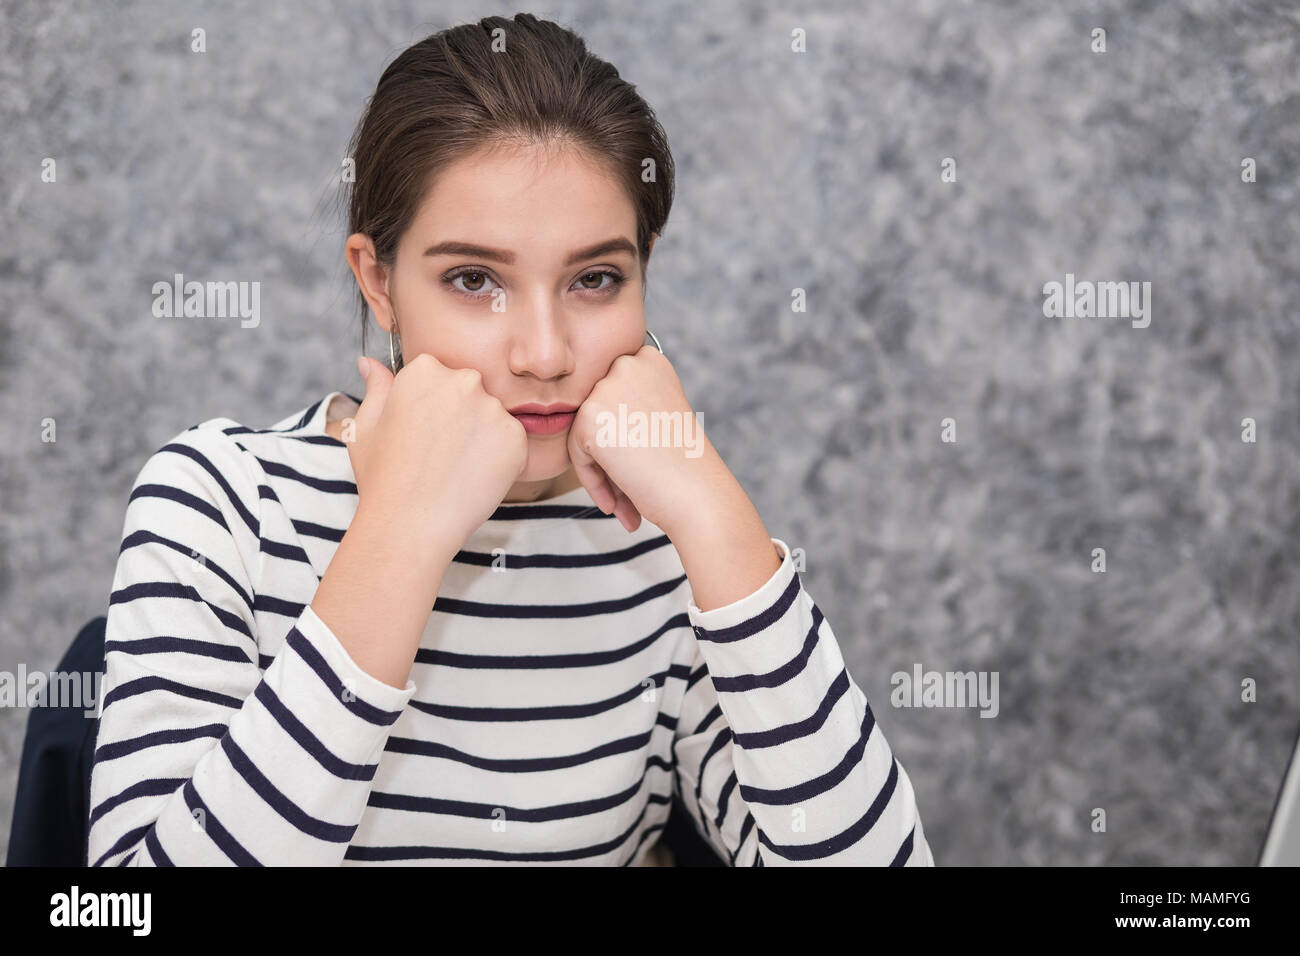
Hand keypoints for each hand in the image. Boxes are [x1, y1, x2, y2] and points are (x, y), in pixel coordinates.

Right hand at [347, 352, 528, 553]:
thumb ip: (377, 389)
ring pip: (492, 415)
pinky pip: (511, 440)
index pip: (438, 373)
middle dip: (459, 414)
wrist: (411, 524)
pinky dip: (499, 457)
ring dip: (481, 435)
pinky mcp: (516, 437)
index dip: (430, 405)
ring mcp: (493, 408)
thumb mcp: (366, 427)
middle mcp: (463, 380)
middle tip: (440, 452)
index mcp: (425, 369)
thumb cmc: (383, 478)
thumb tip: (370, 363)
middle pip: (469, 390)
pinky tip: (473, 477)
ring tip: (455, 467)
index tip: (422, 431)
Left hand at [566, 345, 721, 534]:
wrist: (696, 493)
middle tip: (627, 491)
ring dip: (601, 470)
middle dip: (609, 453)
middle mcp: (628, 364)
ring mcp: (607, 386)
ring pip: (584, 432)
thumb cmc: (684, 466)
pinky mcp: (589, 414)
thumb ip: (627, 408)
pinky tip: (616, 502)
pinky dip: (592, 481)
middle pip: (597, 413)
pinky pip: (577, 452)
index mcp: (649, 360)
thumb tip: (593, 417)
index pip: (613, 395)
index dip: (623, 433)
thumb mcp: (658, 418)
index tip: (637, 462)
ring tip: (623, 501)